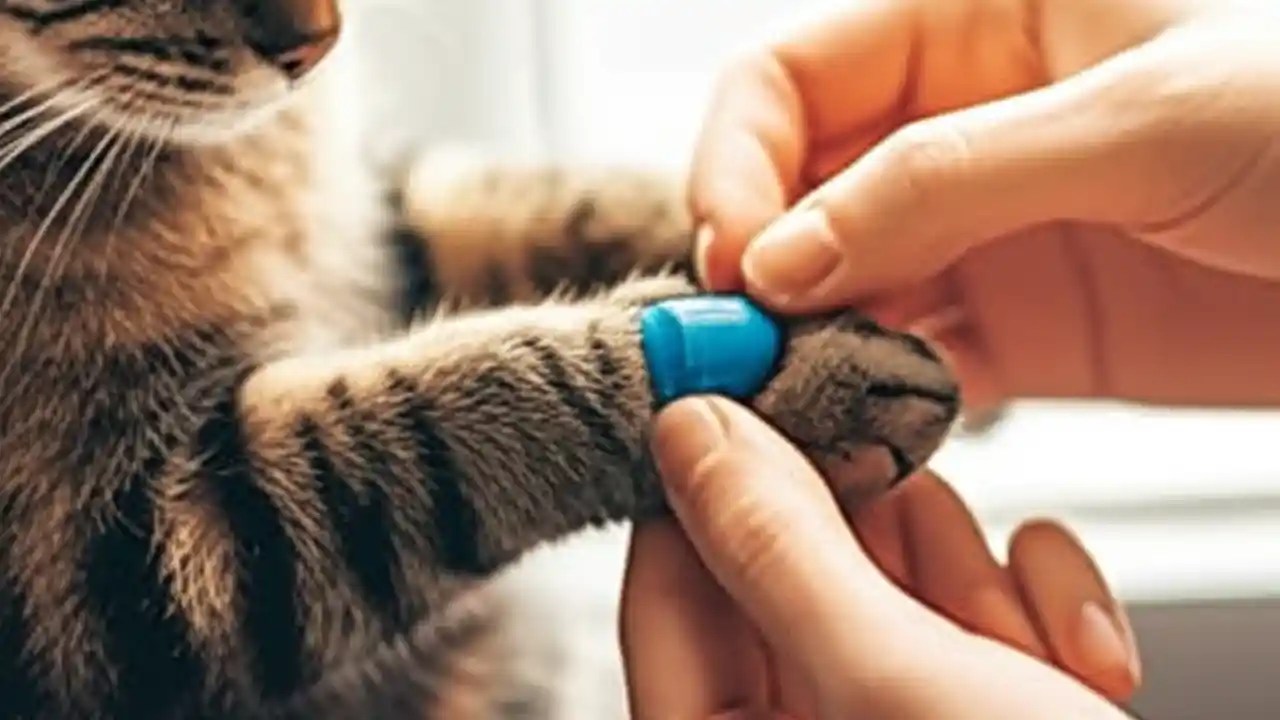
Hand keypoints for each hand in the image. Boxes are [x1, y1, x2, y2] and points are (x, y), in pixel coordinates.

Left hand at [622, 397, 1139, 718]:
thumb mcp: (890, 682)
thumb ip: (774, 549)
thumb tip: (689, 431)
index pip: (667, 584)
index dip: (703, 476)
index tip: (742, 378)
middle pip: (790, 563)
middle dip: (869, 529)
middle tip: (906, 482)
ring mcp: (898, 718)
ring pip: (892, 566)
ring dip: (965, 573)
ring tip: (1014, 636)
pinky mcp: (986, 702)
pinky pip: (980, 604)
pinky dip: (1037, 609)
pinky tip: (1083, 663)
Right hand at [689, 0, 1279, 411]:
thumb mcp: (1145, 120)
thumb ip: (946, 179)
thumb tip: (786, 251)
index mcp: (982, 18)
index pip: (797, 77)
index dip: (740, 159)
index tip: (733, 250)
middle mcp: (965, 124)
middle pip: (799, 186)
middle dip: (761, 261)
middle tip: (743, 342)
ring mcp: (989, 231)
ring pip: (843, 280)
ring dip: (810, 335)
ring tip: (805, 389)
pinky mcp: (1024, 327)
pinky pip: (914, 356)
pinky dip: (880, 390)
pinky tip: (879, 415)